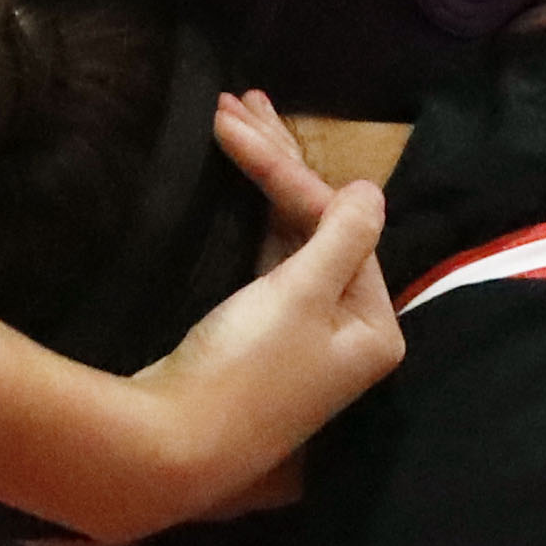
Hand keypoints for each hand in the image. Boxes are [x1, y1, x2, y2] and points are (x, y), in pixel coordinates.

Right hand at [111, 93, 397, 528]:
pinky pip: (268, 266)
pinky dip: (251, 222)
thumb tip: (372, 191)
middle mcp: (348, 336)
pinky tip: (240, 181)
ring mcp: (304, 341)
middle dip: (277, 163)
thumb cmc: (245, 369)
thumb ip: (340, 236)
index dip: (288, 171)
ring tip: (230, 117)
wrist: (170, 446)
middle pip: (320, 230)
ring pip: (290, 242)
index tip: (236, 123)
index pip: (342, 227)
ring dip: (261, 181)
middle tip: (239, 99)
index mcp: (375, 329)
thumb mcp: (302, 295)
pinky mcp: (261, 346)